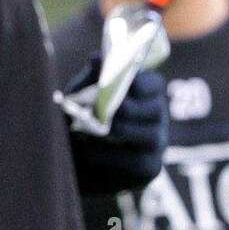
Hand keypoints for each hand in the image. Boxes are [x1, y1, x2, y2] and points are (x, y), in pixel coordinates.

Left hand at [67, 55, 167, 194]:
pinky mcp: (148, 169)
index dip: (138, 83)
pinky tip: (91, 152)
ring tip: (93, 133)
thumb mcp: (81, 94)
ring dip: (120, 133)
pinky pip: (139, 162)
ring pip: (151, 136)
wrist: (71, 161)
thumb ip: (90, 77)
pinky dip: (113, 156)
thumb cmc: (80, 119)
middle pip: (155, 109)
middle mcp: (157, 117)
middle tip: (102, 111)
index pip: (154, 84)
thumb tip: (97, 59)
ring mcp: (156, 144)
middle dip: (127, 109)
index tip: (114, 84)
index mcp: (145, 94)